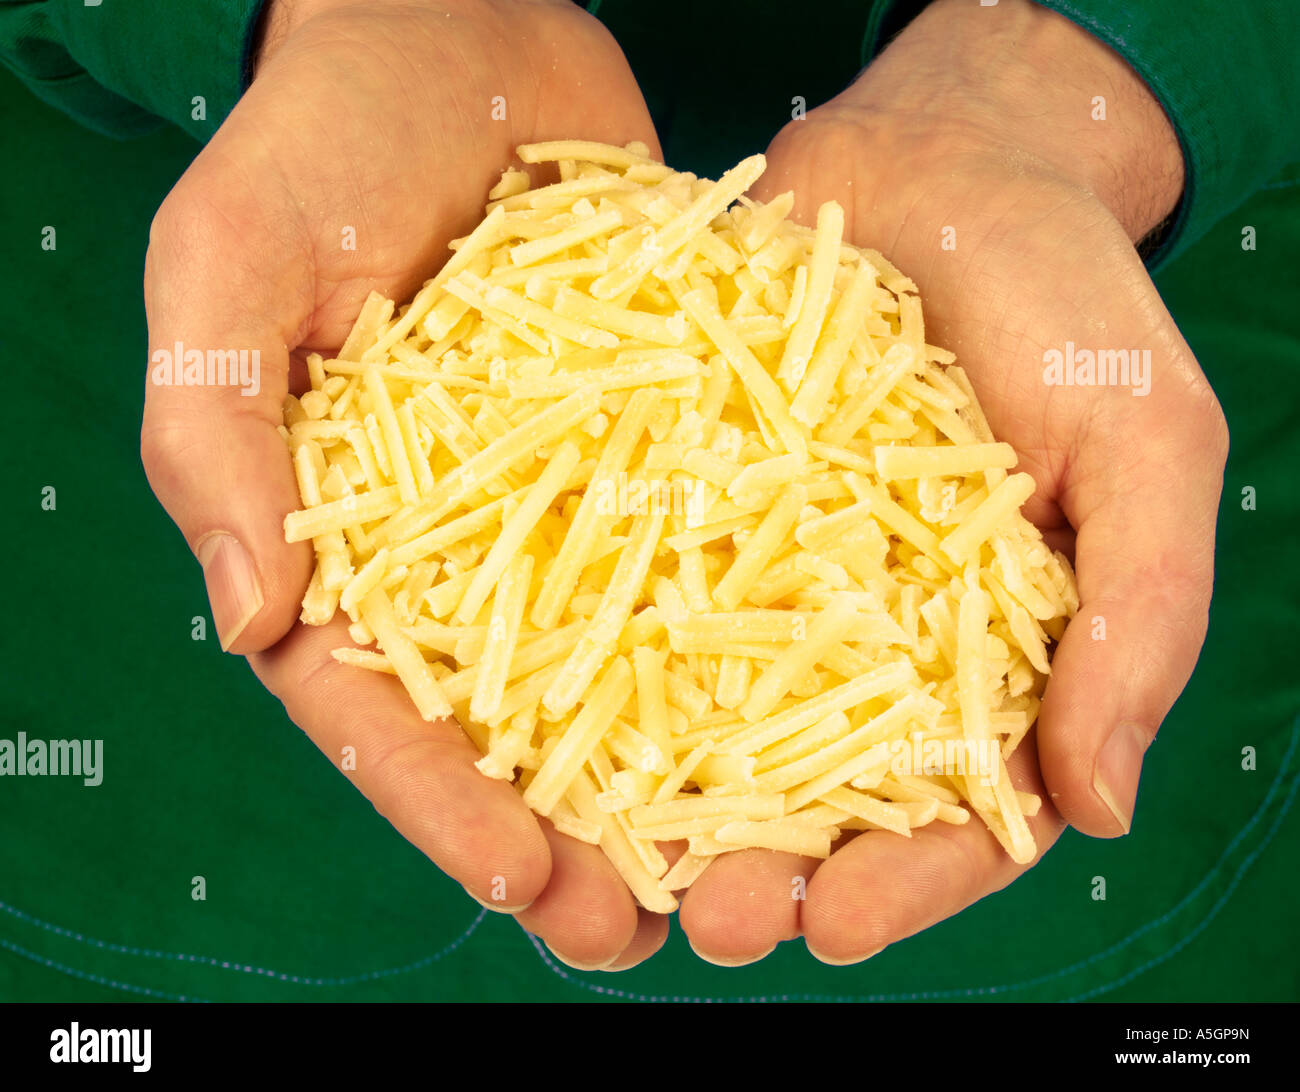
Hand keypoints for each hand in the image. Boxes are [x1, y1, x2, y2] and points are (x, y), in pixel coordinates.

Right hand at [141, 0, 668, 969]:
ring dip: (658, 768)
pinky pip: (684, 542)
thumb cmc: (310, 144)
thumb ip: (214, 438)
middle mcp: (450, 539)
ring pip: (603, 659)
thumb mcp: (224, 273)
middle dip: (561, 828)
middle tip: (637, 925)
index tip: (523, 886)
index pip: (374, 704)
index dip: (441, 805)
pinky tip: (801, 697)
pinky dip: (732, 623)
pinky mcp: (639, 438)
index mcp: (335, 533)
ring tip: (730, 861)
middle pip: (499, 717)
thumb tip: (251, 623)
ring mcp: (552, 495)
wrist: (445, 30)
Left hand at [676, 0, 1227, 965]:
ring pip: (703, 713)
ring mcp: (760, 572)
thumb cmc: (1071, 305)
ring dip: (655, 795)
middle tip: (708, 915)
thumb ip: (1137, 621)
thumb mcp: (1146, 448)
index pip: (950, 807)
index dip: (903, 878)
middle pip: (808, 787)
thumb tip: (1097, 810)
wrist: (946, 164)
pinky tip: (534, 700)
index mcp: (981, 654)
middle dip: (760, 863)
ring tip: (601, 856)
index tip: (838, 922)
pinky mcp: (682, 499)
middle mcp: (859, 636)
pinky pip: (632, 583)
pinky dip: (587, 642)